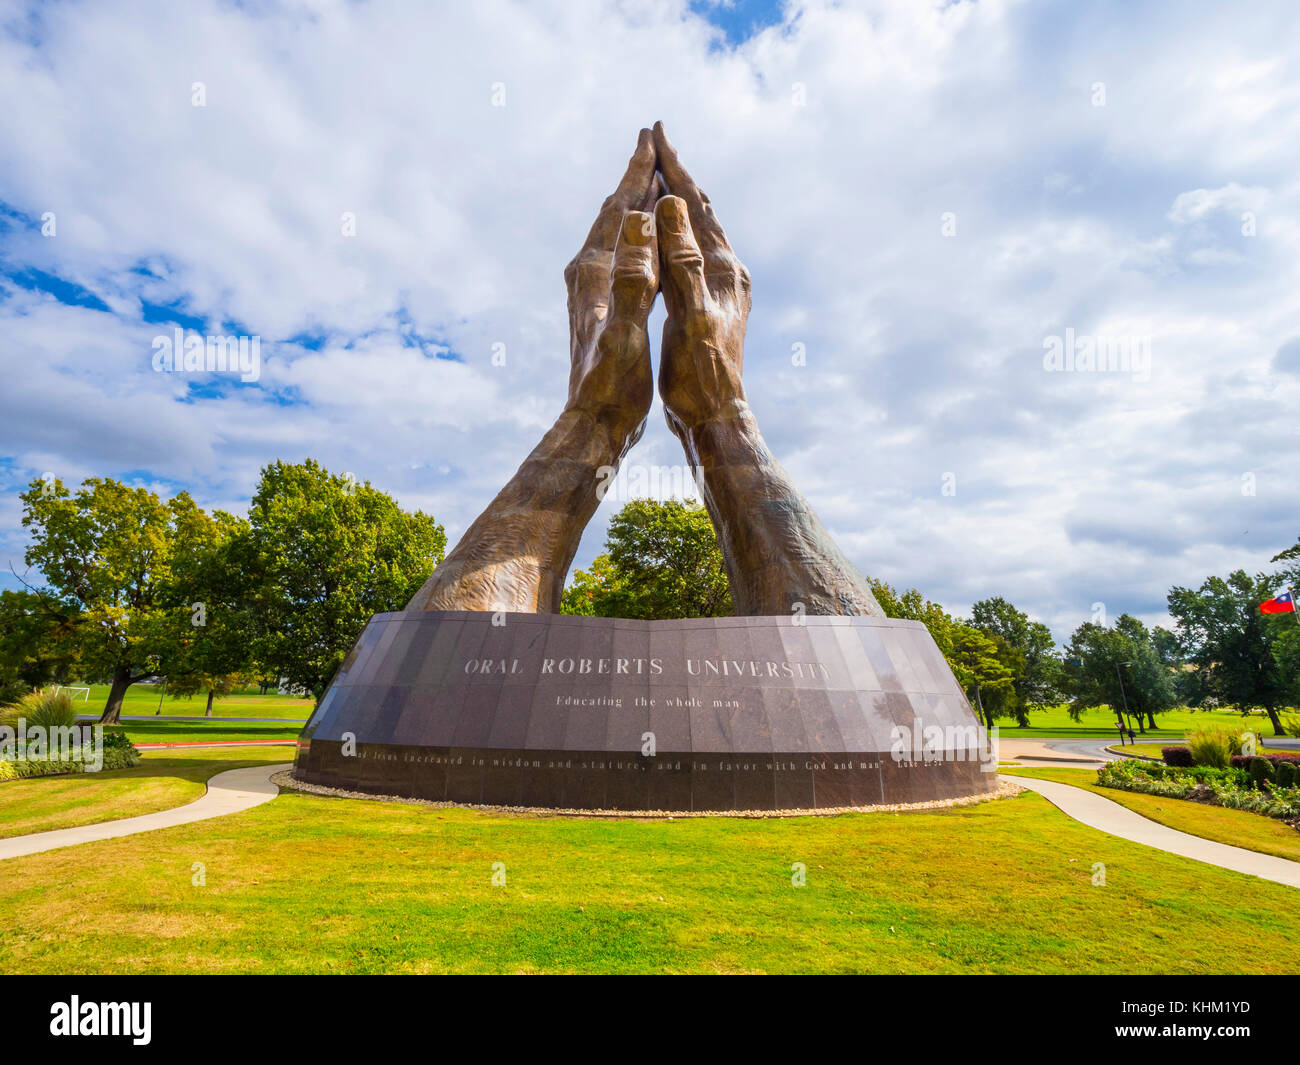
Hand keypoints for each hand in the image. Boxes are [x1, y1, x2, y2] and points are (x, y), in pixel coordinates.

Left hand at [407, 130, 661, 613]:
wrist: (592, 429)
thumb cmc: (612, 387)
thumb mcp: (627, 330)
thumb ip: (632, 278)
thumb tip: (634, 221)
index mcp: (594, 274)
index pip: (616, 208)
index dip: (635, 172)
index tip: (651, 135)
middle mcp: (586, 277)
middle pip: (611, 214)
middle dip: (632, 179)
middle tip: (652, 144)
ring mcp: (591, 295)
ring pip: (614, 236)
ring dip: (633, 207)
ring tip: (651, 185)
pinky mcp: (600, 312)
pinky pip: (621, 259)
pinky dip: (635, 239)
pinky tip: (646, 247)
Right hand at [649, 123, 881, 616]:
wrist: (716, 421)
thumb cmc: (700, 375)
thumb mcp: (689, 314)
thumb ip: (682, 261)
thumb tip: (674, 206)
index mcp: (722, 269)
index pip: (697, 205)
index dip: (676, 167)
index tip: (656, 132)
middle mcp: (726, 274)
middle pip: (701, 212)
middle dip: (678, 175)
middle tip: (656, 140)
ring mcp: (720, 291)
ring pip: (697, 233)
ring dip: (678, 203)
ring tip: (662, 179)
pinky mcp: (710, 309)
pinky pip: (690, 257)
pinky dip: (675, 236)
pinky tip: (667, 243)